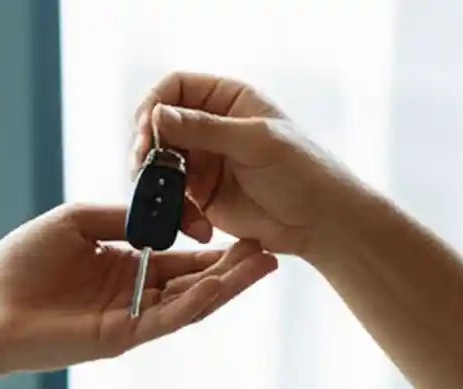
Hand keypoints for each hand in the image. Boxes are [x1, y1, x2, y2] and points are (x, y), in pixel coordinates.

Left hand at [0, 202, 277, 374]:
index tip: (247, 230)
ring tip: (266, 263)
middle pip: (196, 282)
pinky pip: (167, 318)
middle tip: (273, 248)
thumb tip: (159, 210)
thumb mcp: (75, 222)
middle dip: (235, 268)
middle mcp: (134, 295)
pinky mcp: (120, 336)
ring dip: (229, 285)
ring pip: (191, 302)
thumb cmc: (20, 264)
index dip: (214, 247)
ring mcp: (131, 318)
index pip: (181, 258)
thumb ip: (119, 216)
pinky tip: (222, 286)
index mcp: (124, 267)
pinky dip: (197, 303)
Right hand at [131, 72, 382, 258]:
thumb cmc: (301, 172)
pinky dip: (174, 212)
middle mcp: (210, 127)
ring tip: (163, 200)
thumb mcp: (254, 142)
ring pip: (158, 164)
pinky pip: (171, 198)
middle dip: (146, 148)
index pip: (175, 88)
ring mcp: (204, 162)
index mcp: (227, 99)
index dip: (154, 104)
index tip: (147, 130)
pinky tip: (195, 225)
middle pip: (158, 127)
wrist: (320, 223)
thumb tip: (157, 115)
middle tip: (142, 167)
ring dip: (155, 183)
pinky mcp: (201, 197)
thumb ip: (204, 128)